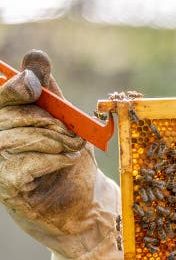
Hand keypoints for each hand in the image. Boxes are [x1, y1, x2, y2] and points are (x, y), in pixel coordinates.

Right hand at [0, 50, 99, 256]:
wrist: (84, 203)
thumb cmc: (70, 159)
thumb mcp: (65, 120)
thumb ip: (49, 92)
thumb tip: (35, 57)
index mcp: (4, 118)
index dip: (15, 86)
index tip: (35, 85)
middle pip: (10, 114)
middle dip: (49, 119)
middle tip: (74, 132)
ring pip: (18, 137)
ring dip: (55, 139)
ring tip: (73, 147)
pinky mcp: (6, 185)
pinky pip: (27, 161)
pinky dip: (54, 158)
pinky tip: (65, 161)